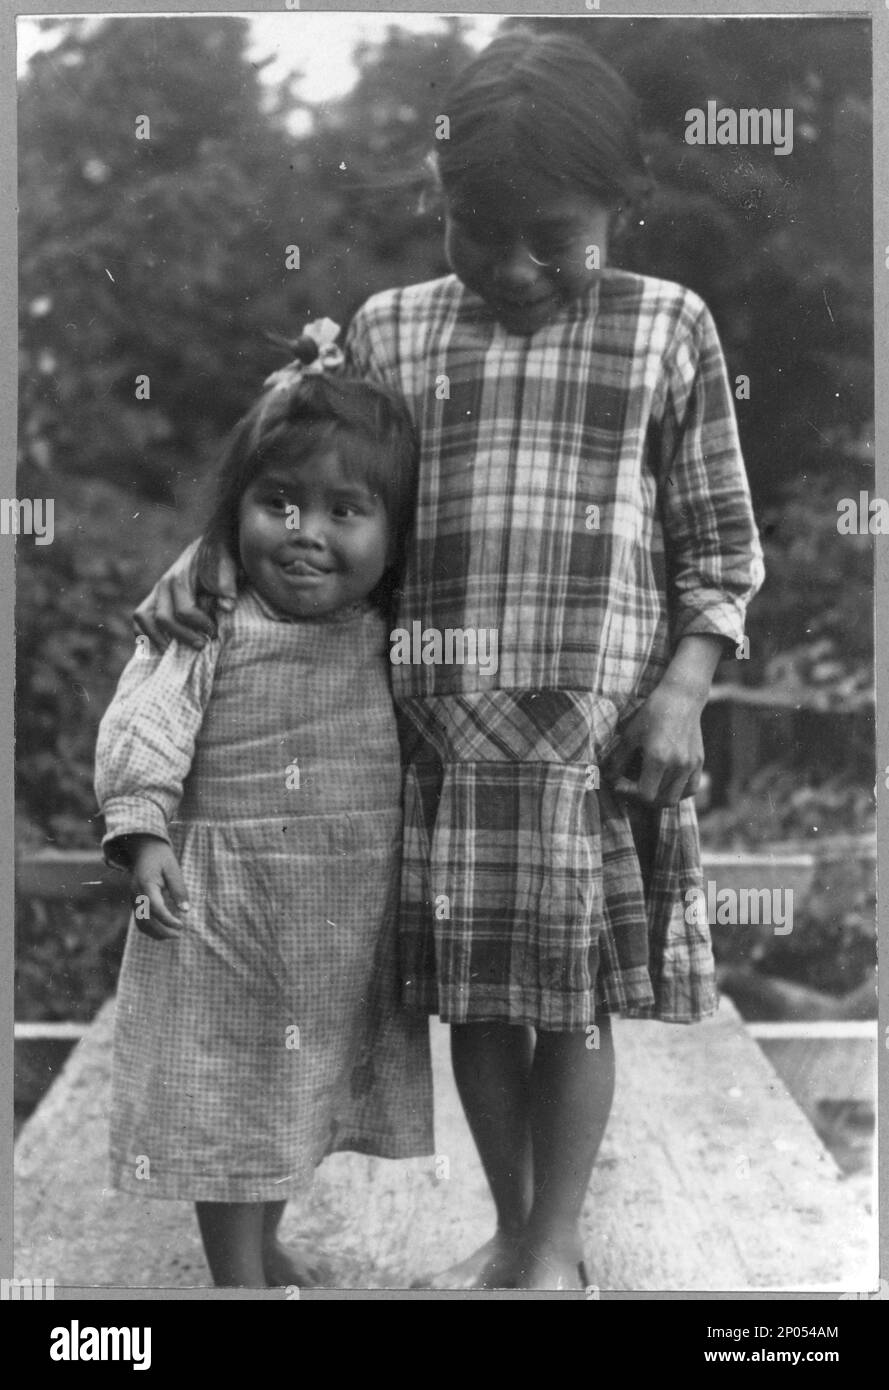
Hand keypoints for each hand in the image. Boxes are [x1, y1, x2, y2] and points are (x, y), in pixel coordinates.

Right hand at [126, 836, 190, 939]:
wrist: (145, 849)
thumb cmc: (161, 858)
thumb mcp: (173, 869)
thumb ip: (179, 889)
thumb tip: (185, 910)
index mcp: (146, 885)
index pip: (155, 908)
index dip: (168, 920)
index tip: (182, 925)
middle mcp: (136, 894)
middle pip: (145, 920)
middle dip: (162, 931)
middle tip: (179, 934)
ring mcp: (134, 899)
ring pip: (141, 923)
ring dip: (156, 933)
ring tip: (174, 935)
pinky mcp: (136, 902)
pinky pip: (140, 920)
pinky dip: (151, 928)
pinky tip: (165, 929)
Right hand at [133, 538, 237, 650]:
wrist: (211, 545)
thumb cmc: (220, 559)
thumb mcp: (227, 566)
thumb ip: (227, 585)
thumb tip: (227, 607)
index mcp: (181, 578)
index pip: (185, 611)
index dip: (201, 626)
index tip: (215, 633)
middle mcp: (164, 584)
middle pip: (163, 618)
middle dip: (183, 636)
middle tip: (202, 645)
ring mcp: (156, 591)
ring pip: (143, 618)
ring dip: (157, 638)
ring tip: (174, 652)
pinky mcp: (154, 596)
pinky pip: (140, 617)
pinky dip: (144, 633)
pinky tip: (162, 646)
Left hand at [603, 680, 704, 806]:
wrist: (681, 697)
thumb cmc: (652, 712)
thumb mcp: (630, 734)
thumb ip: (619, 759)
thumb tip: (609, 777)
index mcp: (658, 758)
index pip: (645, 794)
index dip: (629, 793)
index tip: (619, 784)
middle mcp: (677, 765)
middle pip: (661, 800)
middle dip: (642, 799)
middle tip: (631, 788)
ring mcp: (690, 765)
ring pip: (676, 798)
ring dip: (659, 798)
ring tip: (647, 787)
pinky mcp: (699, 761)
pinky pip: (691, 789)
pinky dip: (678, 793)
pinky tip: (666, 784)